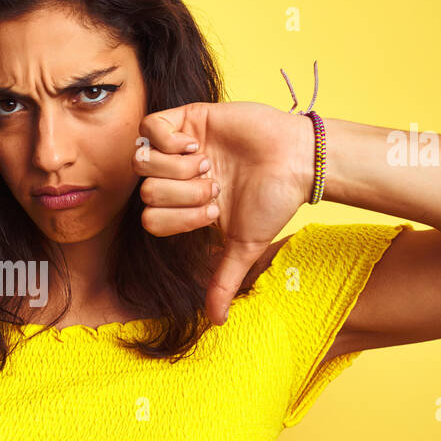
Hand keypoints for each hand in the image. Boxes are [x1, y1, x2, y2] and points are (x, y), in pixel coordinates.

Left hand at [133, 100, 313, 324]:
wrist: (297, 160)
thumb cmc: (273, 200)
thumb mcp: (244, 246)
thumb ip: (224, 280)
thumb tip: (216, 321)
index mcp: (183, 206)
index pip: (150, 219)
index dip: (178, 219)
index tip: (212, 211)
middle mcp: (176, 177)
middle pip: (145, 192)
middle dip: (183, 194)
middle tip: (215, 186)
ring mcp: (178, 147)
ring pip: (143, 162)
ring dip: (178, 169)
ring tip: (208, 164)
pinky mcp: (185, 118)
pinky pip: (149, 128)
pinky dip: (170, 141)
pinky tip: (198, 146)